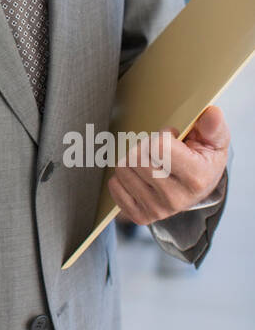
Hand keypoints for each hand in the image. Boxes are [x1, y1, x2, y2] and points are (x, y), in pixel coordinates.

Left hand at [108, 104, 229, 224]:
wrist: (201, 186)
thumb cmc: (204, 158)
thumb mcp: (215, 140)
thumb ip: (213, 125)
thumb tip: (211, 113)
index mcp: (196, 178)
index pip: (158, 146)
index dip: (163, 135)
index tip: (174, 138)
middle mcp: (176, 199)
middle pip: (137, 157)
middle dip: (145, 145)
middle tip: (160, 150)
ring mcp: (157, 210)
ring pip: (123, 169)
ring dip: (133, 159)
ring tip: (152, 162)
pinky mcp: (141, 216)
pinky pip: (114, 186)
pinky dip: (124, 176)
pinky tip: (141, 175)